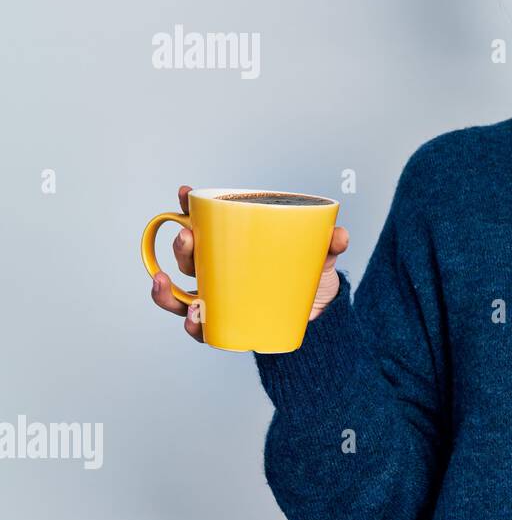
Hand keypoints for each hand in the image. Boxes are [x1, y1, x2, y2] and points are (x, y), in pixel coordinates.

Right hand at [149, 184, 350, 342]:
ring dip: (166, 289)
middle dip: (180, 245)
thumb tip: (338, 235)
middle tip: (187, 237)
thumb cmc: (309, 276)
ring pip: (181, 294)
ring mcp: (219, 297)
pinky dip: (192, 325)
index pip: (203, 224)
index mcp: (232, 246)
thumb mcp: (320, 256)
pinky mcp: (226, 323)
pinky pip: (200, 327)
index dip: (187, 208)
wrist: (320, 314)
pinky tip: (194, 320)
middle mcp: (218, 271)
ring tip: (164, 282)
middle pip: (187, 257)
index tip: (184, 192)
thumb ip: (329, 244)